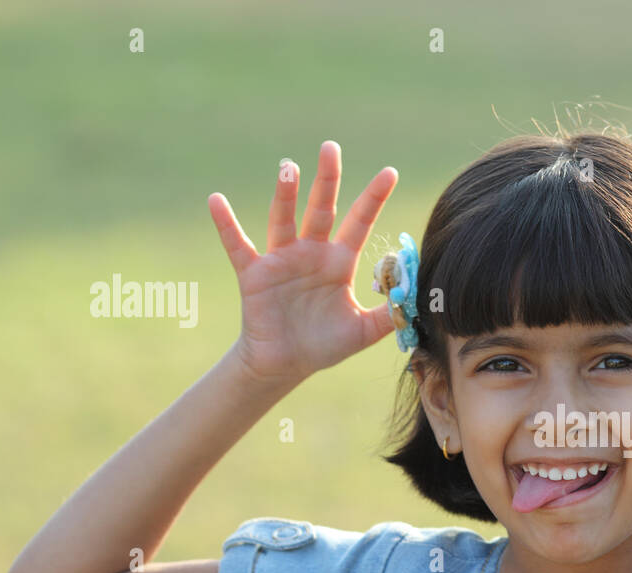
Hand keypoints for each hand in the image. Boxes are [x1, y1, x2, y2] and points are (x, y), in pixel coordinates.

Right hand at [208, 142, 399, 383]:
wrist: (285, 365)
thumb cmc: (323, 345)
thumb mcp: (363, 332)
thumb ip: (389, 314)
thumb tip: (415, 298)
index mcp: (339, 262)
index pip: (359, 222)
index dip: (373, 198)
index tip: (391, 173)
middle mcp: (311, 253)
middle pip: (322, 208)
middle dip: (327, 180)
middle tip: (331, 148)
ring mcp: (281, 260)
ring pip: (284, 220)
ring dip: (285, 194)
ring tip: (289, 167)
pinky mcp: (254, 274)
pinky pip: (238, 245)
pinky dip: (226, 225)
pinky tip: (216, 201)